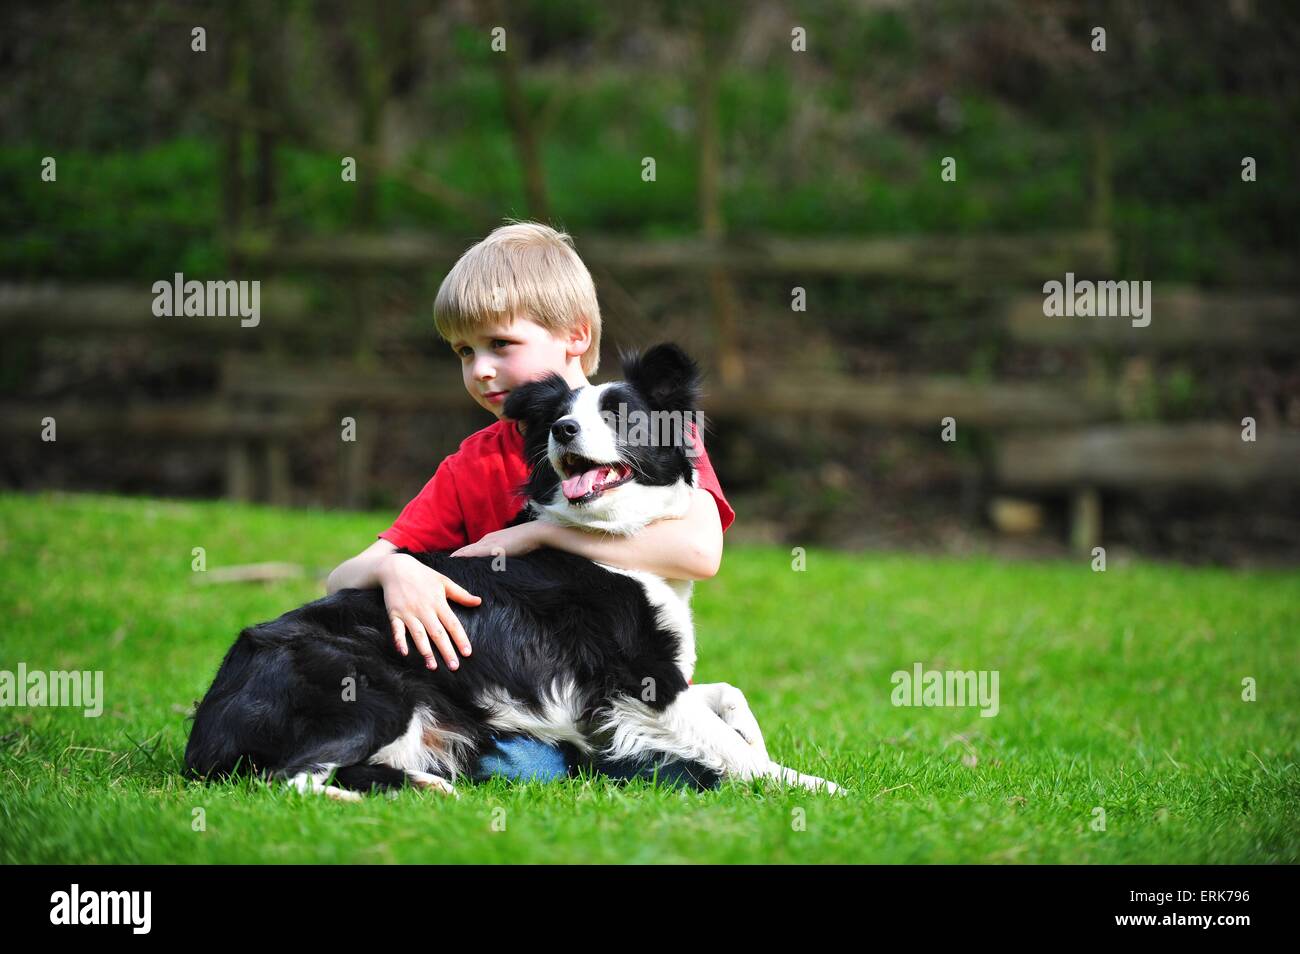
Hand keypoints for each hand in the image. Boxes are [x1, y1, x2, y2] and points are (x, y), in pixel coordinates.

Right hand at [378, 553, 480, 670]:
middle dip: (446, 651)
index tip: (467, 653)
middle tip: (454, 667)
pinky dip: (399, 641)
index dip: (460, 638)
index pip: (452, 624)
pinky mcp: (394, 614)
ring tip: (432, 666)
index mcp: (438, 602)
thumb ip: (461, 594)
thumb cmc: (423, 576)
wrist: (396, 567)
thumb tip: (479, 601)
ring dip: (425, 651)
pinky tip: (404, 653)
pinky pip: (397, 630)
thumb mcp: (444, 581)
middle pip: (437, 633)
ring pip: (418, 635)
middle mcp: (424, 609)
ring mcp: (408, 612)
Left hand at [450, 522, 549, 558]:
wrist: (535, 533)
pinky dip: (465, 556)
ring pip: (467, 550)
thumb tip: (497, 562)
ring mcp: (489, 543)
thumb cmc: (526, 541)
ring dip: (457, 557)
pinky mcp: (494, 547)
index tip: (449, 563)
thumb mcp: (510, 548)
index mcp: (489, 540)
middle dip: (454, 557)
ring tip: (445, 565)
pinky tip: (457, 561)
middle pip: (465, 550)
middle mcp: (486, 540)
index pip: (470, 550)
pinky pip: (475, 552)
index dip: (459, 556)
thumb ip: (502, 553)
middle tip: (441, 566)